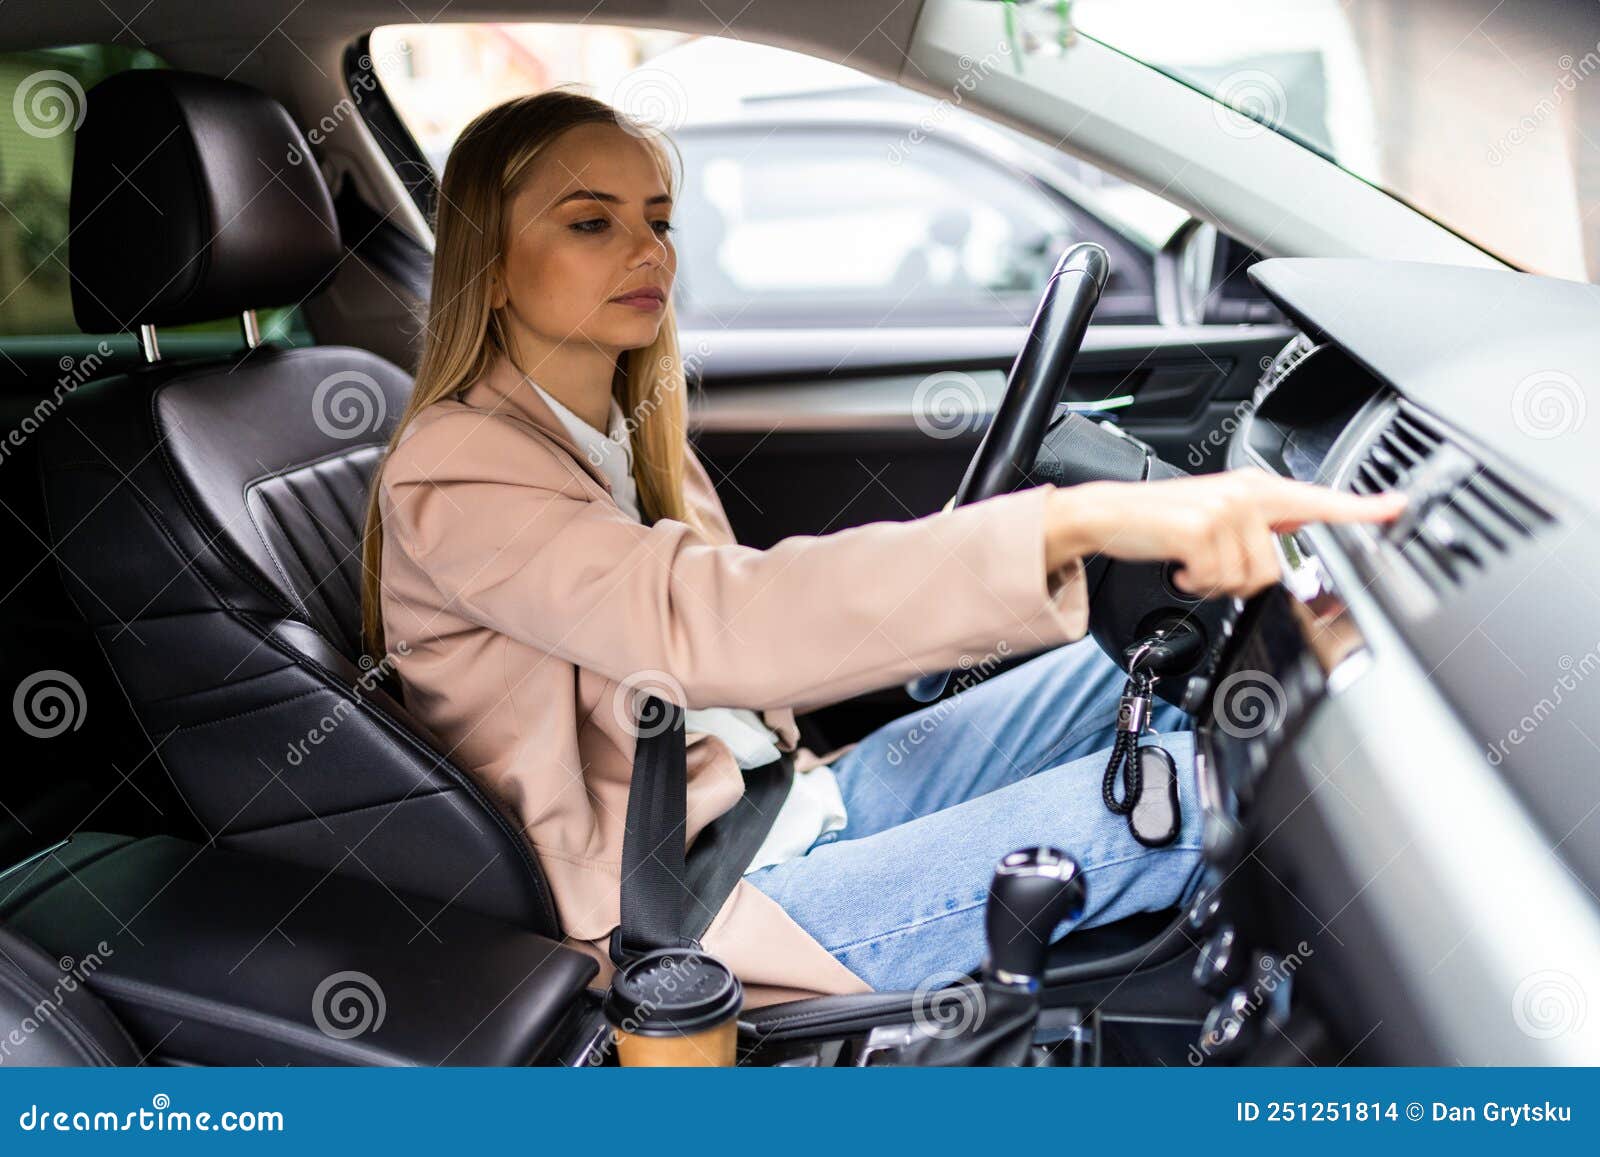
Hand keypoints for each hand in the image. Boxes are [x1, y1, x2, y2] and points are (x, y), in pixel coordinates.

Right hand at [1043, 469, 1407, 599]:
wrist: (1109, 514)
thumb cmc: (1161, 521)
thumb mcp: (1218, 515)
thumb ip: (1260, 525)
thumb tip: (1294, 541)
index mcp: (1256, 487)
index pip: (1319, 499)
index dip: (1361, 508)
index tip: (1395, 508)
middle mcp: (1245, 492)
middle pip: (1279, 563)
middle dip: (1246, 579)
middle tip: (1215, 568)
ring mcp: (1224, 509)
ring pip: (1249, 576)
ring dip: (1219, 584)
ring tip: (1196, 564)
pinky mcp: (1200, 528)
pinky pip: (1219, 580)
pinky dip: (1197, 584)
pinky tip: (1182, 567)